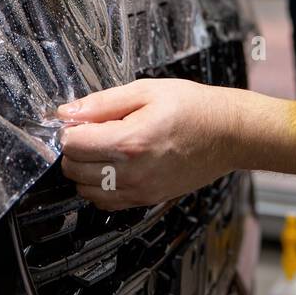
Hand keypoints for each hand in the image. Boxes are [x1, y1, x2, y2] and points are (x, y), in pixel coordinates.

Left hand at [57, 79, 241, 209]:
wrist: (229, 134)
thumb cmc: (194, 109)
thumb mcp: (145, 91)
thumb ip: (102, 103)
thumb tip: (67, 112)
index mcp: (130, 142)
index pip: (72, 145)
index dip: (71, 129)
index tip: (80, 120)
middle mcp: (132, 172)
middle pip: (74, 170)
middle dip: (75, 149)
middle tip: (91, 132)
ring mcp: (140, 190)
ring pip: (85, 190)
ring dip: (85, 170)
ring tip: (103, 149)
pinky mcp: (147, 199)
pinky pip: (106, 203)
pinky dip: (100, 187)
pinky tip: (112, 167)